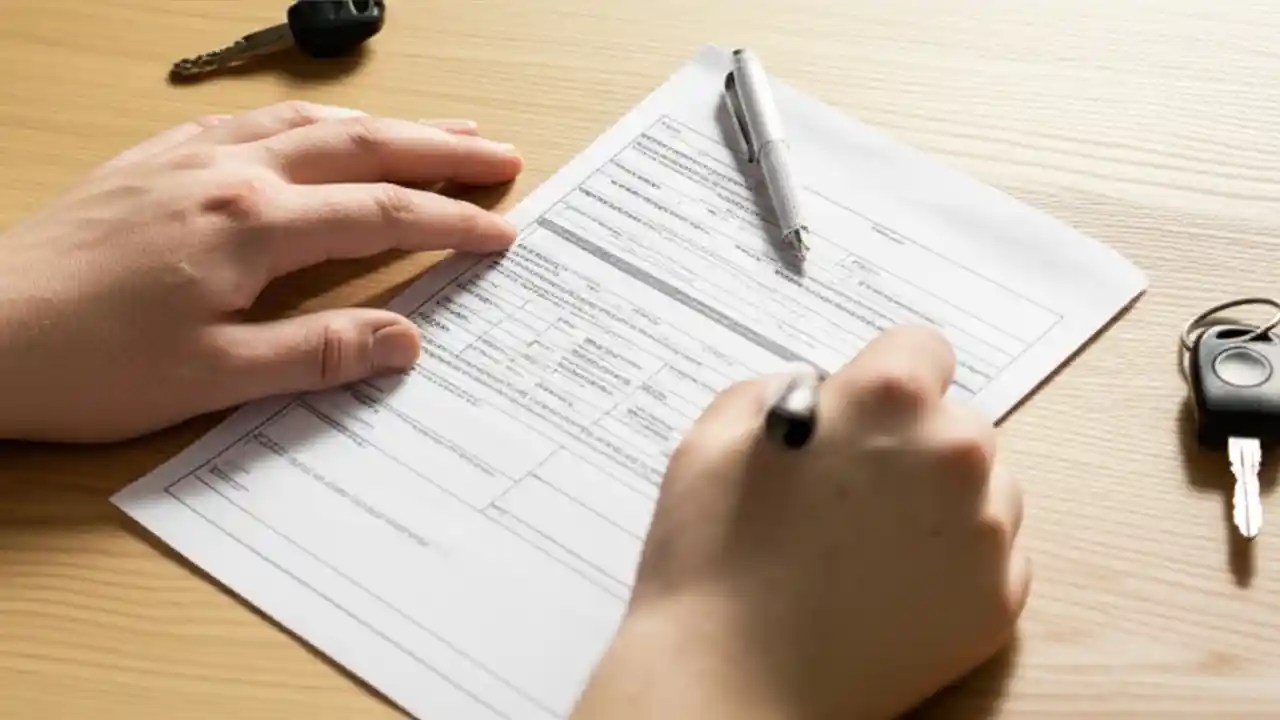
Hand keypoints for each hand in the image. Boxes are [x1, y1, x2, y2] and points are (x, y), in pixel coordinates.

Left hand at [0, 102, 521, 441]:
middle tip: (500, 154)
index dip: (449, 222)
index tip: (500, 231)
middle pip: (359, 146)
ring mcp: (187, 156)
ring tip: (438, 130)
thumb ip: (317, 353)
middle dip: (437, 152)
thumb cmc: (88, 363)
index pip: (380, 214)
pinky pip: (251, 119)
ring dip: (383, 124)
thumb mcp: (213, 378)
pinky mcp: (153, 158)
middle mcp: (227, 173)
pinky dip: (308, 119)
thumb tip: (405, 341)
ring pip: (309, 123)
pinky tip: (319, 126)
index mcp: (250, 225)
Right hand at [574, 326, 1028, 719]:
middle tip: (851, 490)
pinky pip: (992, 557)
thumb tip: (817, 395)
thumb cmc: (713, 563)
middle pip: (956, 420)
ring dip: (939, 503)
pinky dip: (950, 565)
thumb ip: (775, 388)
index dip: (884, 376)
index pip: (921, 347)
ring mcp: (985, 532)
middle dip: (910, 443)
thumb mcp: (713, 437)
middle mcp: (954, 453)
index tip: (864, 409)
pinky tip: (886, 586)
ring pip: (982, 488)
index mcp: (889, 398)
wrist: (729, 682)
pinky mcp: (997, 602)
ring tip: (865, 546)